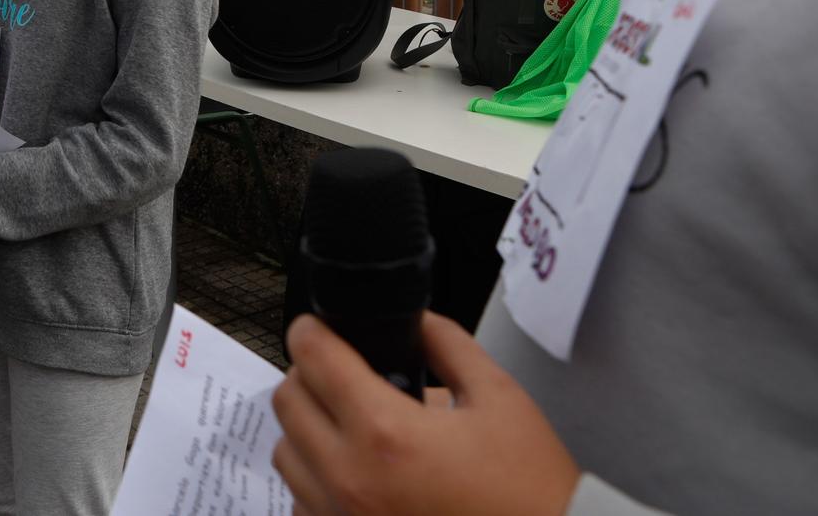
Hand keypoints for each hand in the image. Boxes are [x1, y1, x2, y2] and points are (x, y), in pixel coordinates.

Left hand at [271, 313, 578, 515]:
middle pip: (288, 402)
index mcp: (386, 434)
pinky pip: (302, 504)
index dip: (312, 330)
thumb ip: (448, 345)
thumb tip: (414, 320)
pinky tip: (358, 476)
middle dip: (309, 377)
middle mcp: (350, 480)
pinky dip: (317, 482)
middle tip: (341, 373)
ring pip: (286, 455)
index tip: (317, 326)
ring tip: (351, 426)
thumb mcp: (499, 399)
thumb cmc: (531, 493)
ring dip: (308, 430)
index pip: (314, 359)